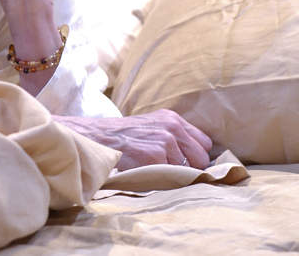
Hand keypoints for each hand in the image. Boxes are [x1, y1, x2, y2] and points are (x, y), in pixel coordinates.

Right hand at [54, 109, 212, 170]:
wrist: (94, 138)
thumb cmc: (121, 137)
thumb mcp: (150, 126)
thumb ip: (172, 136)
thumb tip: (195, 159)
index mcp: (172, 119)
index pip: (204, 144)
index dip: (195, 157)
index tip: (185, 164)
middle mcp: (172, 127)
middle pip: (201, 158)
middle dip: (190, 168)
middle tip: (171, 172)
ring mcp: (164, 142)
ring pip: (187, 170)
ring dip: (174, 175)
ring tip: (154, 172)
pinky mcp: (154, 156)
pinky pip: (172, 176)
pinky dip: (163, 180)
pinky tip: (148, 175)